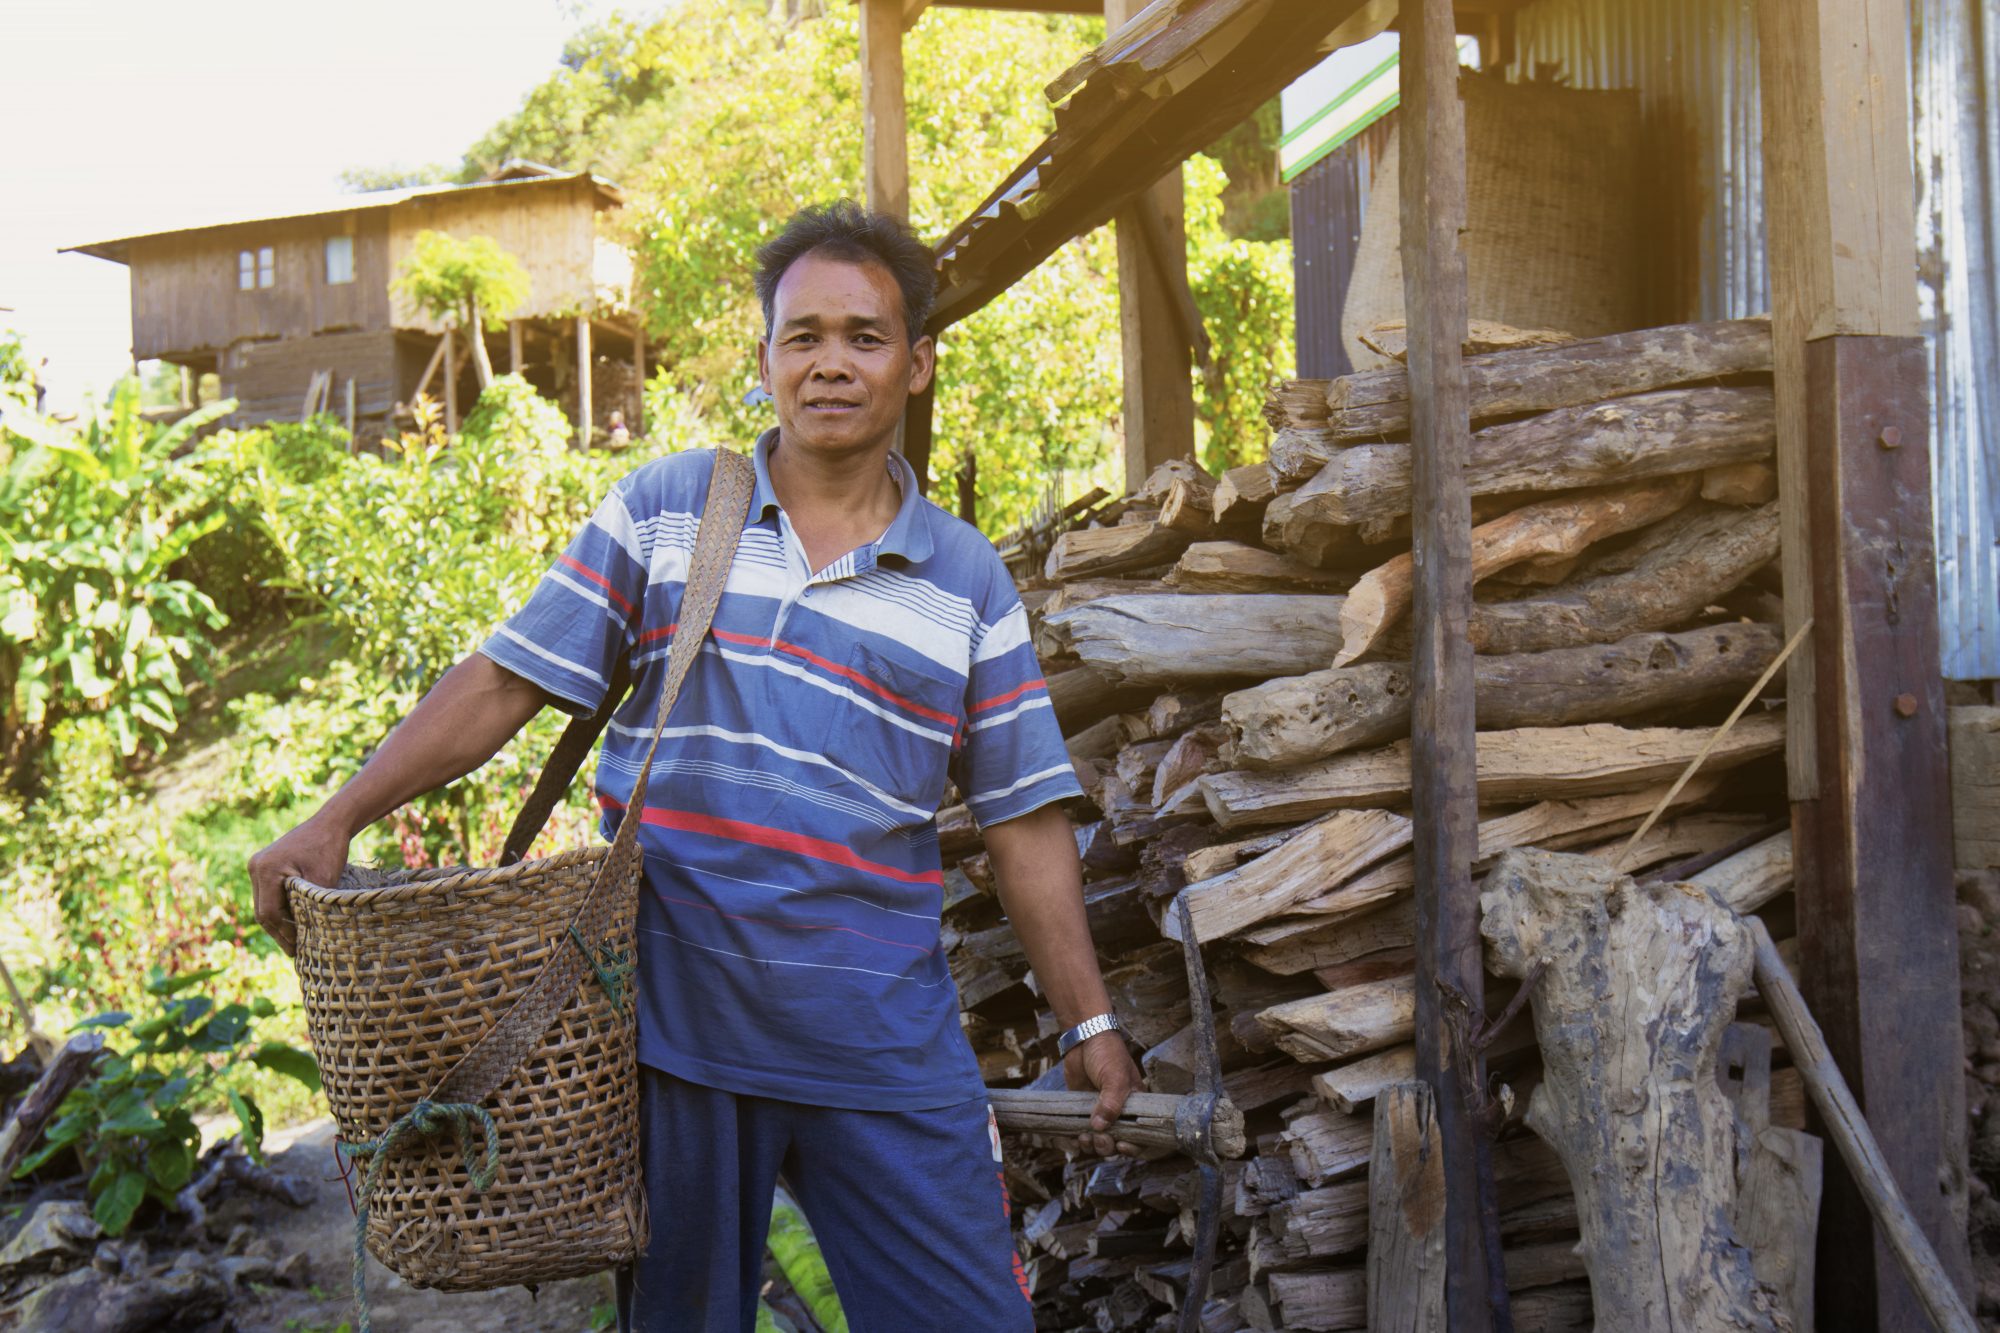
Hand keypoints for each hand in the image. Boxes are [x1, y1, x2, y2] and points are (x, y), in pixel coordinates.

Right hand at [248, 814, 350, 956]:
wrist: (331, 822)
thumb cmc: (330, 849)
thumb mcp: (322, 882)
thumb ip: (311, 908)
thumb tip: (308, 938)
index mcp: (266, 870)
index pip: (270, 914)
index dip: (284, 934)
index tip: (298, 950)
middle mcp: (256, 866)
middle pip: (263, 911)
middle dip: (280, 933)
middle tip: (294, 953)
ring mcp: (258, 865)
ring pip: (264, 904)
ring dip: (279, 922)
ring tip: (295, 943)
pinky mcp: (265, 864)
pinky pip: (268, 893)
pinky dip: (280, 908)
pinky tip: (294, 923)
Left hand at [1063, 1030, 1143, 1157]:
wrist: (1083, 1038)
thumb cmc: (1107, 1053)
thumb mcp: (1115, 1077)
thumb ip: (1111, 1102)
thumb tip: (1100, 1127)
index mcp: (1135, 1105)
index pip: (1140, 1134)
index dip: (1134, 1146)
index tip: (1122, 1144)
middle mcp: (1119, 1112)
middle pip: (1117, 1142)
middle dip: (1109, 1146)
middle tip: (1100, 1138)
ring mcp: (1100, 1112)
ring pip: (1099, 1141)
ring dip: (1093, 1146)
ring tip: (1085, 1137)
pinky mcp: (1082, 1110)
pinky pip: (1083, 1132)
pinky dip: (1079, 1140)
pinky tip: (1076, 1138)